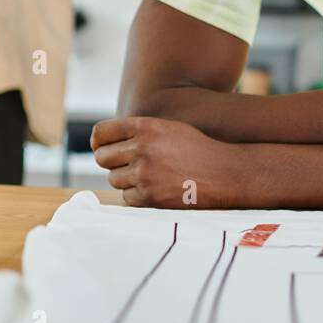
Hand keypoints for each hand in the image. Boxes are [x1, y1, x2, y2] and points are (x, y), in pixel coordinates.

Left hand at [91, 117, 251, 207]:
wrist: (224, 173)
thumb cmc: (196, 149)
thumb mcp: (168, 128)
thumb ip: (138, 131)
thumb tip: (100, 142)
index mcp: (145, 126)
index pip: (101, 132)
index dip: (98, 142)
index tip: (101, 147)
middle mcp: (142, 148)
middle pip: (102, 158)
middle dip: (111, 162)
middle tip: (127, 165)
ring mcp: (144, 173)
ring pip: (114, 178)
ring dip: (126, 179)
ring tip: (148, 176)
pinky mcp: (149, 196)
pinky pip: (127, 196)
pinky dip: (137, 195)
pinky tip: (156, 188)